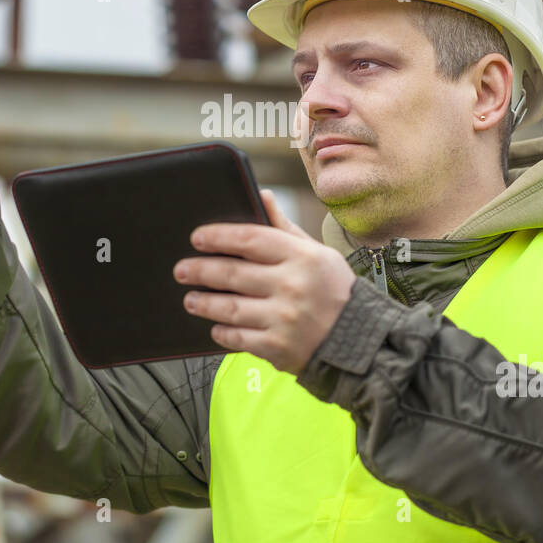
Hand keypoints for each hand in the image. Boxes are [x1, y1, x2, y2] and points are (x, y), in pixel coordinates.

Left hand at [172, 189, 357, 374]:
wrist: (361, 342)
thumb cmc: (334, 291)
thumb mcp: (317, 254)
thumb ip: (284, 228)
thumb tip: (262, 194)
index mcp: (302, 257)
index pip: (250, 238)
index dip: (218, 236)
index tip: (197, 238)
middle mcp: (291, 285)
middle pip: (232, 273)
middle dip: (200, 270)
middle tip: (181, 269)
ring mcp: (283, 318)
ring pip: (229, 307)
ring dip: (203, 303)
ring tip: (190, 299)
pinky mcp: (277, 347)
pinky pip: (238, 337)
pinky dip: (222, 331)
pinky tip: (215, 326)